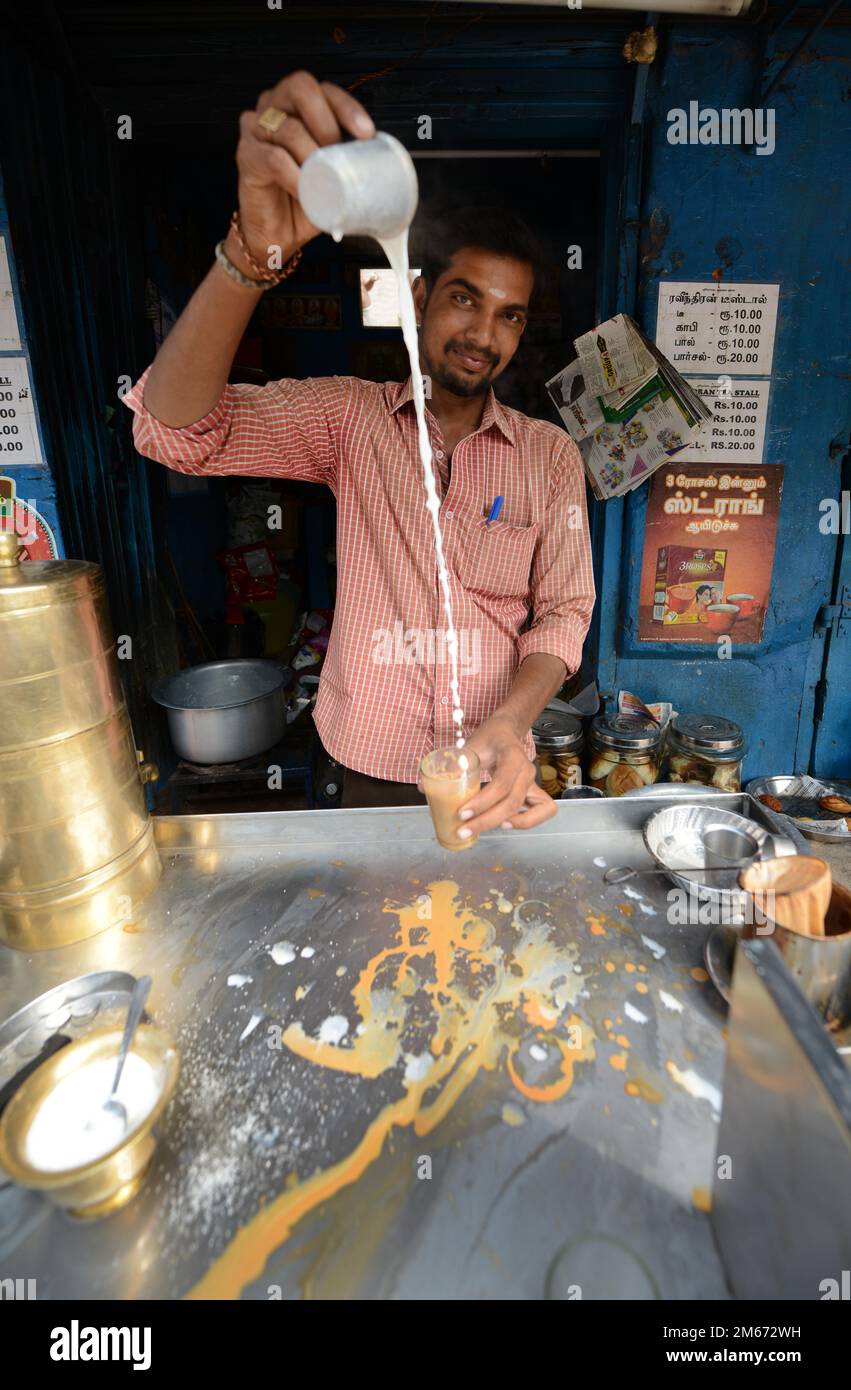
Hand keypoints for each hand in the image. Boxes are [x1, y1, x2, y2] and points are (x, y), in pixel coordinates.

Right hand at [231, 71, 374, 270]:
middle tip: (336, 151)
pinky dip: (293, 175)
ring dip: (311, 154)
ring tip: (322, 178)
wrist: (277, 235)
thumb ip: (350, 161)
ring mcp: (256, 130)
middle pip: (299, 88)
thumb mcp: (334, 177)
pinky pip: (273, 158)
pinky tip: (302, 188)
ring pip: (288, 127)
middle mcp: (274, 108)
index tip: (366, 133)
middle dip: (326, 120)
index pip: (323, 90)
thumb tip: (382, 158)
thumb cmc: (303, 202)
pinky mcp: (246, 156)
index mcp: (297, 107)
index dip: (346, 106)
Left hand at [451, 715, 557, 840]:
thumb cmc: (488, 738)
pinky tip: (505, 825)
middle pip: (512, 803)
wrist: (506, 731)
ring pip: (528, 810)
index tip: (461, 814)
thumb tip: (423, 787)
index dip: (482, 803)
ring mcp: (533, 782)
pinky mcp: (535, 791)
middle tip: (463, 830)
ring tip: (480, 829)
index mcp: (512, 756)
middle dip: (486, 821)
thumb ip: (451, 766)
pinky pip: (541, 812)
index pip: (501, 784)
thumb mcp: (470, 746)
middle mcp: (527, 771)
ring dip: (504, 823)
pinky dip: (526, 822)